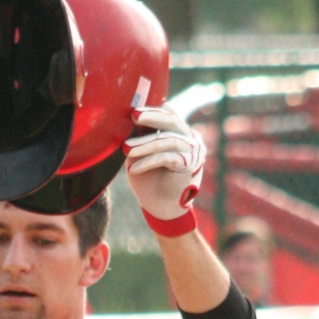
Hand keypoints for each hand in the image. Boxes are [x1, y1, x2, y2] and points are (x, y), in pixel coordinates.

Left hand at [124, 106, 206, 223]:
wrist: (161, 208)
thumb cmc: (150, 179)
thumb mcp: (143, 153)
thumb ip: (144, 134)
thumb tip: (134, 113)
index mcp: (180, 132)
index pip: (168, 115)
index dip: (152, 111)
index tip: (134, 110)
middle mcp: (190, 138)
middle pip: (171, 122)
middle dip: (152, 117)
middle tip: (134, 116)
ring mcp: (193, 151)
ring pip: (167, 141)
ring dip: (144, 145)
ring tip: (125, 150)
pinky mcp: (189, 165)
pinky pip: (167, 158)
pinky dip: (148, 162)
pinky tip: (133, 168)